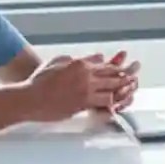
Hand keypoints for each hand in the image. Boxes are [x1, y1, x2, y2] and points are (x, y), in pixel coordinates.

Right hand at [22, 53, 138, 121]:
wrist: (29, 98)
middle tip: (135, 80)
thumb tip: (98, 57)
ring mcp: (84, 91)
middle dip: (125, 78)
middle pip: (112, 77)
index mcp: (80, 64)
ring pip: (111, 90)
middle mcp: (85, 76)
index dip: (118, 68)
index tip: (126, 70)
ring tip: (130, 93)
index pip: (106, 65)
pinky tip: (117, 106)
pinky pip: (102, 104)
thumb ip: (80, 59)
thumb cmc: (40, 80)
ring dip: (121, 92)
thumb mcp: (60, 61)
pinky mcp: (81, 105)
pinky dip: (111, 104)